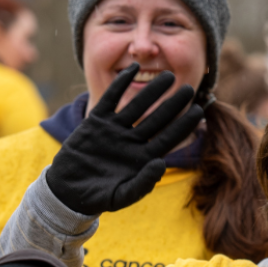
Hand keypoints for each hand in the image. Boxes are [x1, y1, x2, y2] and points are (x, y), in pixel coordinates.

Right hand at [46, 64, 202, 215]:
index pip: (169, 138)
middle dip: (174, 104)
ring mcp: (115, 130)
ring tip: (168, 75)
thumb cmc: (99, 197)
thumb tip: (161, 164)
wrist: (68, 191)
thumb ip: (143, 183)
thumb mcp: (122, 195)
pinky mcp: (96, 122)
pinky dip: (120, 84)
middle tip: (190, 88)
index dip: (184, 125)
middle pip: (158, 118)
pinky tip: (132, 69)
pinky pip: (110, 100)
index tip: (199, 111)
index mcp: (144, 157)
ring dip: (153, 91)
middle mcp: (134, 140)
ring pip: (137, 106)